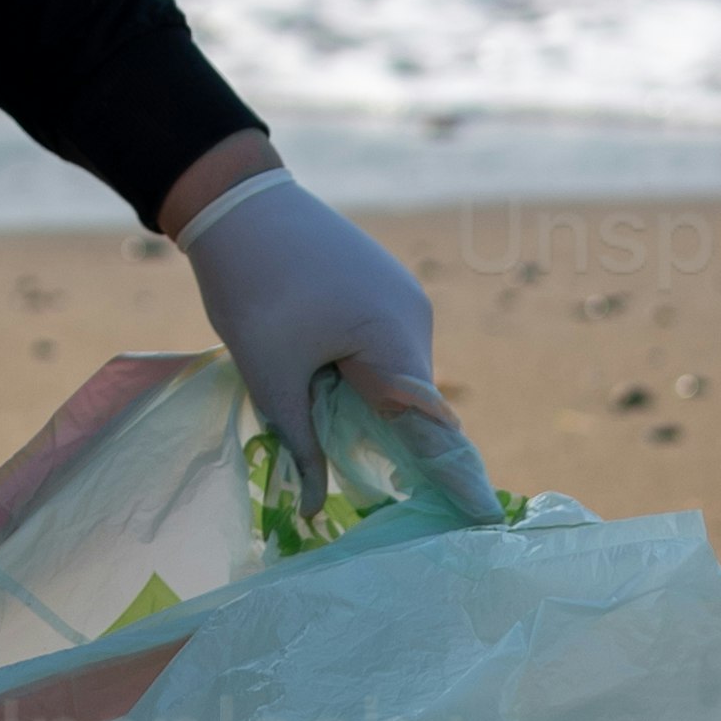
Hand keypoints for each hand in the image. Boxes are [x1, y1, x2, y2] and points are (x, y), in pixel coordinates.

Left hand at [173, 164, 455, 508]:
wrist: (237, 201)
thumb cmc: (253, 287)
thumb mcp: (270, 373)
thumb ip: (300, 442)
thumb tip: (313, 506)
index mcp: (395, 338)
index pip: (433, 425)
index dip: (456, 476)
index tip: (484, 519)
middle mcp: (414, 317)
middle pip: (409, 401)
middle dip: (382, 435)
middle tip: (343, 465)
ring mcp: (403, 296)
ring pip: (393, 372)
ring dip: (362, 397)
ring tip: (305, 385)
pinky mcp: (385, 285)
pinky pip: (383, 344)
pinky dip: (359, 368)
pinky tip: (315, 360)